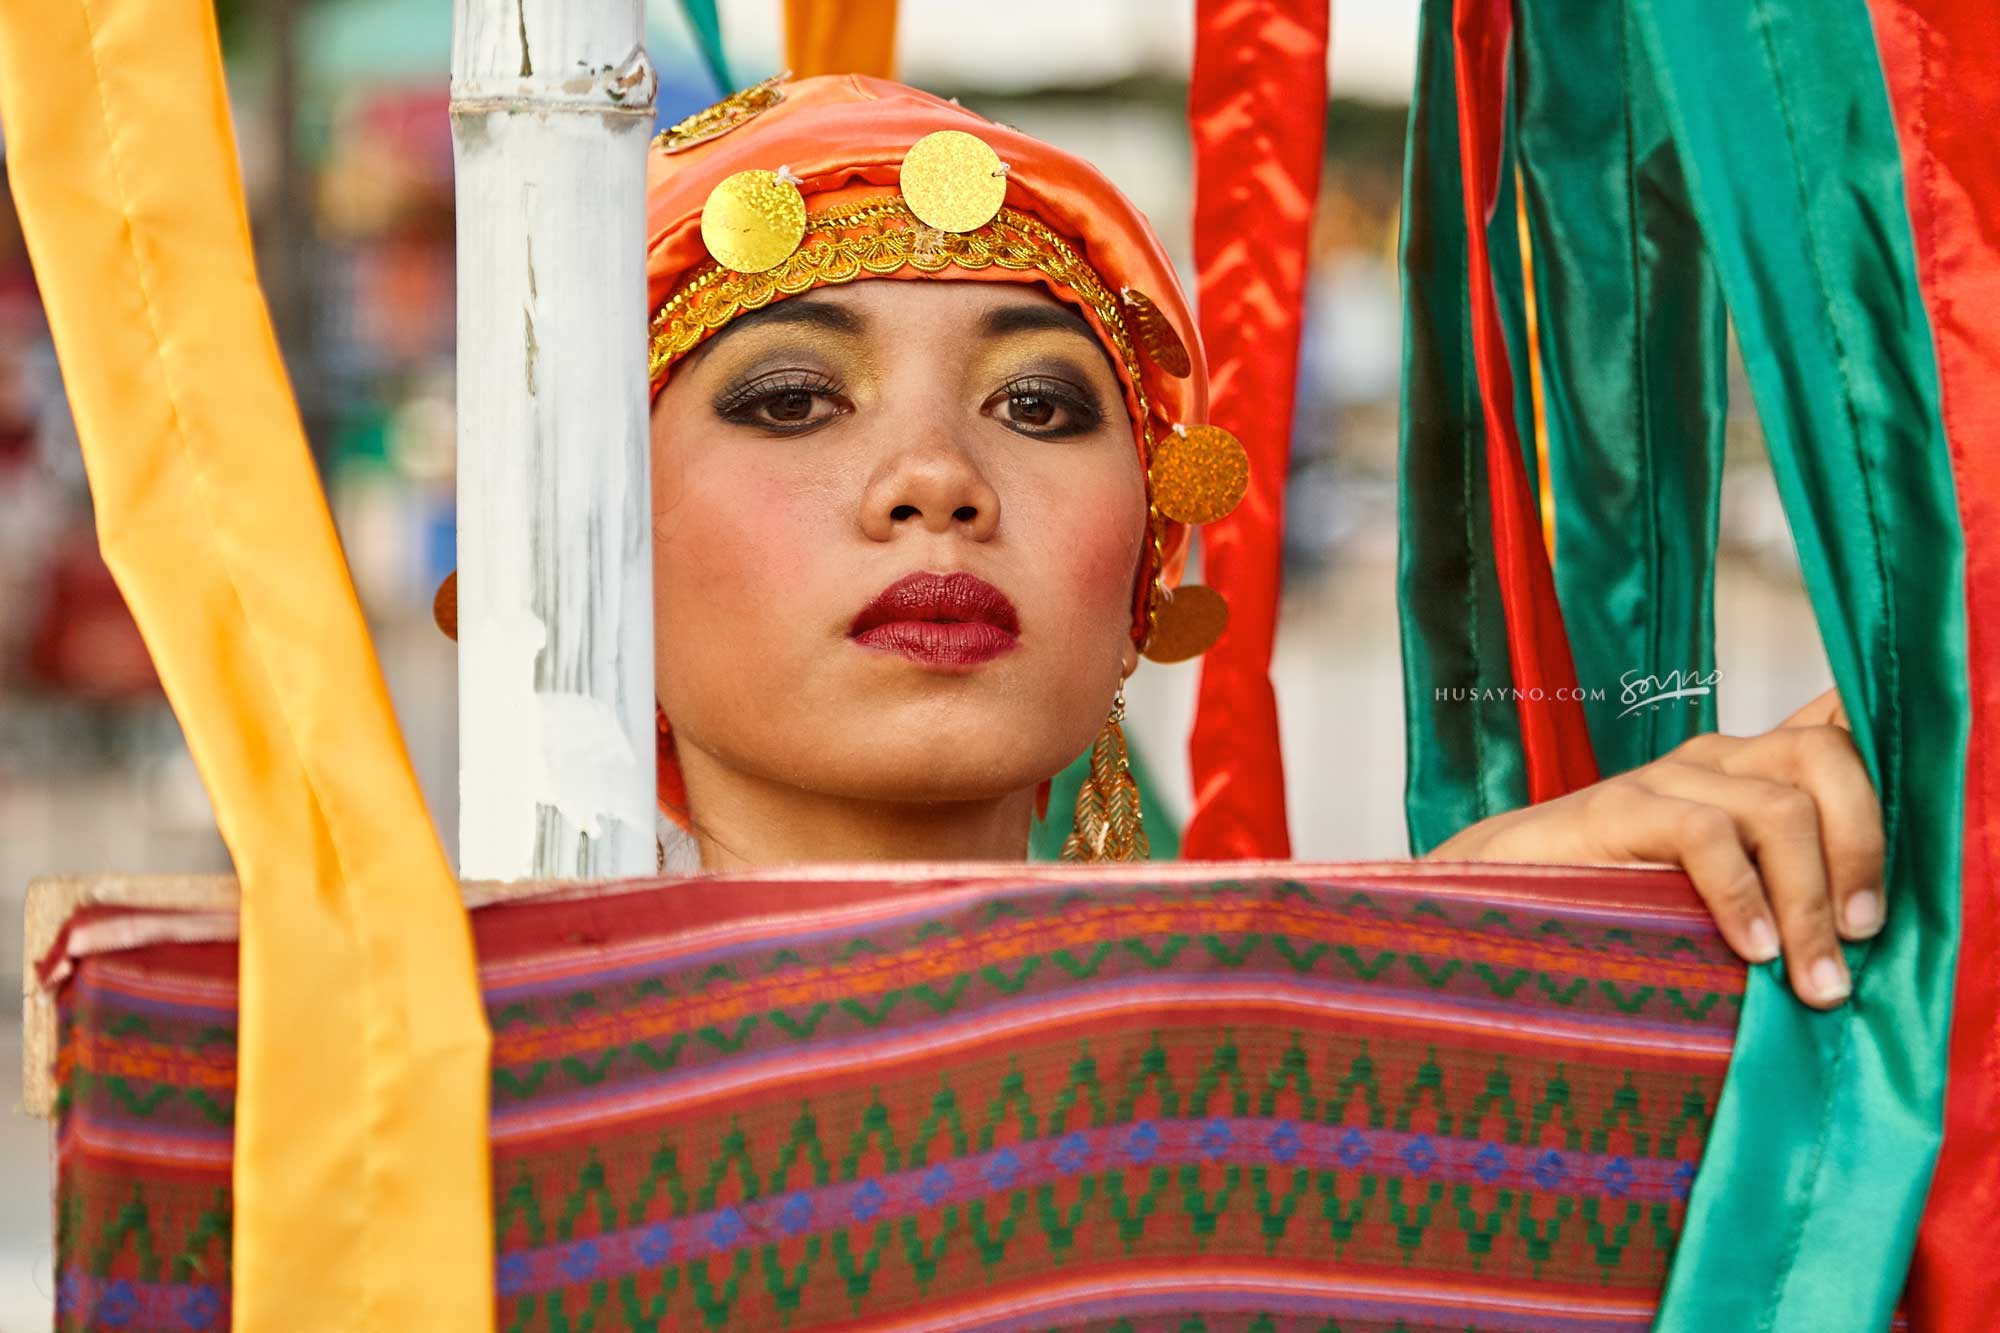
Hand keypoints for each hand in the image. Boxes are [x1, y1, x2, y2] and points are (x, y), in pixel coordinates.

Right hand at [1424, 687, 1883, 1008]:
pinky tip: (1752, 951)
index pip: (1838, 726)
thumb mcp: (1717, 899)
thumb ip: (1781, 888)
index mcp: (1750, 771)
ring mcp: (1667, 779)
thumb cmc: (1614, 912)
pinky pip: (1710, 836)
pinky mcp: (1620, 807)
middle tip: (1863, 937)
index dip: (1892, 747)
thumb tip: (1866, 932)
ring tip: (1813, 981)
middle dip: (1867, 849)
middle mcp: (1718, 759)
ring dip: (1811, 903)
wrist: (1489, 902)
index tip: (1933, 811)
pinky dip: (1744, 899)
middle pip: (1829, 758)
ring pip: (1782, 807)